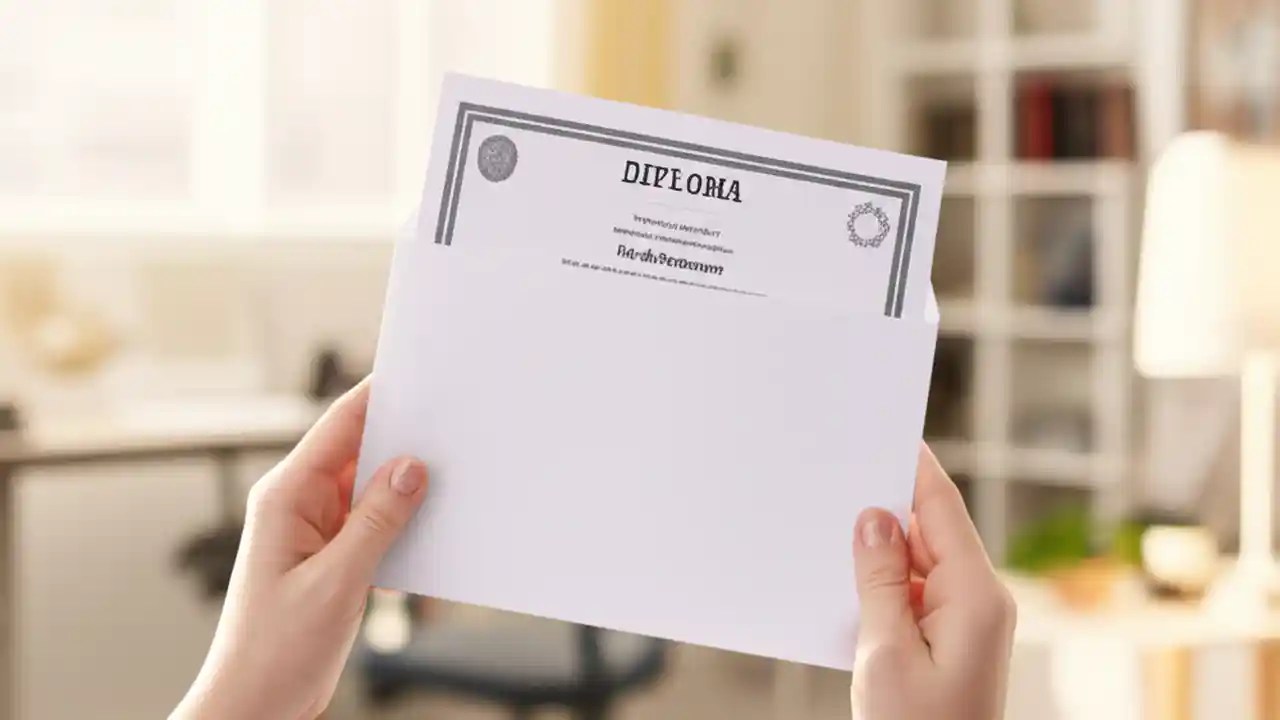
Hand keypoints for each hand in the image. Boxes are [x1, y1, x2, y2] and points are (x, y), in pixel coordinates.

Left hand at [172, 380, 427, 719]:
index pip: (340, 425)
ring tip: (451, 477)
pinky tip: (430, 523)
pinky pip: (371, 519)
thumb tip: (412, 468)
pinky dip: (400, 519)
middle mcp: (297, 502)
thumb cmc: (274, 650)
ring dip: (404, 484)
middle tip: (454, 427)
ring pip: (369, 486)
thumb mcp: (337, 582)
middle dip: (403, 438)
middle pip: (358, 449)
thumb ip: (377, 521)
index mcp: (286, 496)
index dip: (380, 393)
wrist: (254, 705)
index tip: (421, 373)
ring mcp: (313, 528)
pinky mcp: (329, 553)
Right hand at [850, 444, 1015, 719]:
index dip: (913, 466)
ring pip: (924, 561)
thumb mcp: (885, 651)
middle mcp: (982, 601)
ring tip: (837, 529)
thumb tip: (875, 517)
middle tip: (842, 474)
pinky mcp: (954, 641)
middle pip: (934, 529)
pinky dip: (889, 581)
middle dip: (889, 506)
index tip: (886, 429)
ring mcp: (971, 622)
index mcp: (976, 595)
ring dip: (884, 549)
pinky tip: (854, 580)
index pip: (943, 508)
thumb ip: (880, 578)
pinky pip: (920, 592)